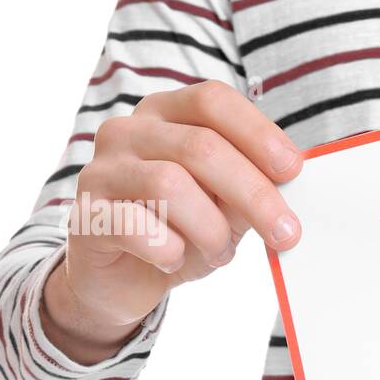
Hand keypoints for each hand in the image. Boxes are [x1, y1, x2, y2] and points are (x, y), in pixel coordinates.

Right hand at [42, 80, 303, 362]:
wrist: (119, 279)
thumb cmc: (179, 231)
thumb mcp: (224, 205)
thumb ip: (249, 186)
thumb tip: (289, 182)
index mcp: (165, 114)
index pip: (213, 100)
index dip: (258, 133)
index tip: (293, 170)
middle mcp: (128, 131)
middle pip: (201, 146)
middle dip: (254, 193)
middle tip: (285, 233)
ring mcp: (101, 169)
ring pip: (170, 184)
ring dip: (210, 229)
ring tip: (219, 252)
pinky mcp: (85, 214)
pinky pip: (137, 226)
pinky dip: (169, 249)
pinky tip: (174, 259)